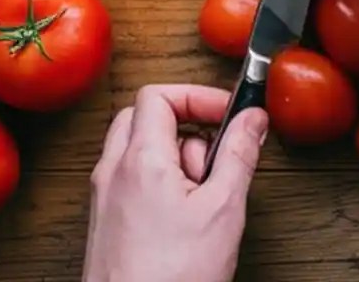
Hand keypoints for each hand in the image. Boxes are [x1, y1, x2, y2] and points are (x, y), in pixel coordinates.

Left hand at [82, 85, 268, 281]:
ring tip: (203, 194)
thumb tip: (252, 120)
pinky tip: (187, 217)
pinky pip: (134, 179)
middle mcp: (113, 171)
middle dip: (187, 124)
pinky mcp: (107, 219)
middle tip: (217, 151)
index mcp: (139, 159)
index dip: (198, 96)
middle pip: (145, 116)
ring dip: (176, 156)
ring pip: (139, 148)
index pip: (159, 95)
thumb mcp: (222, 209)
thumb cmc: (170, 278)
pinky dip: (162, 182)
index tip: (230, 114)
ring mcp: (106, 196)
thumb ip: (239, 155)